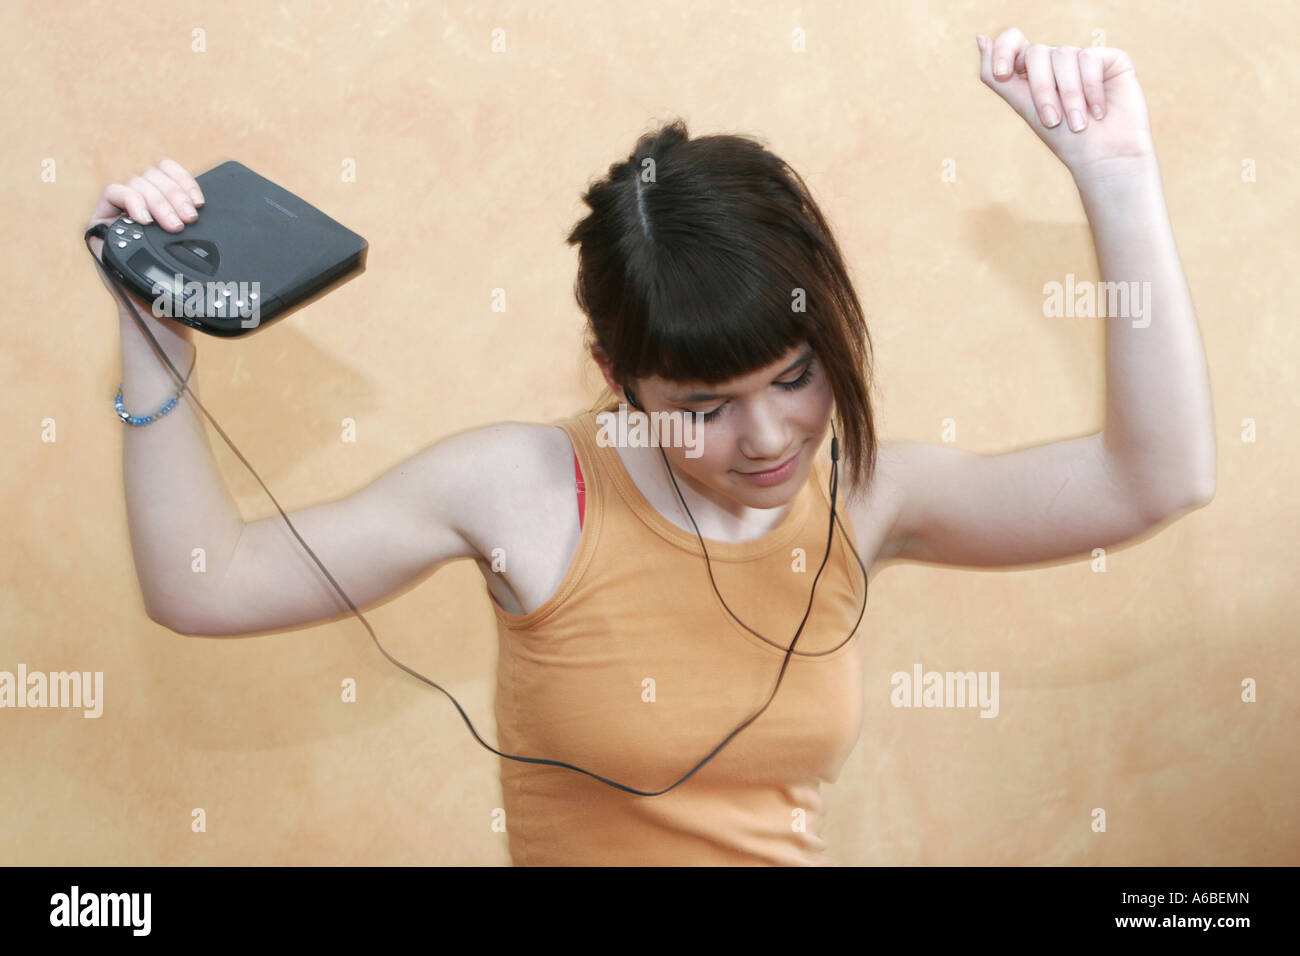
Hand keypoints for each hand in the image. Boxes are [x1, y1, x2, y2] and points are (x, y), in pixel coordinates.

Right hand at [87, 159, 205, 312]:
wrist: (153, 310)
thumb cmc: (175, 283)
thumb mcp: (193, 251)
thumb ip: (196, 228)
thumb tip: (207, 208)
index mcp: (164, 203)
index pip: (169, 171)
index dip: (183, 180)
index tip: (199, 202)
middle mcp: (141, 202)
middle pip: (155, 177)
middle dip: (175, 196)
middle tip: (188, 220)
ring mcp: (121, 210)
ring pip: (138, 182)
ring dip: (159, 202)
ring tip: (172, 226)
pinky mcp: (102, 218)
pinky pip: (114, 192)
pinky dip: (131, 201)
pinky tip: (144, 219)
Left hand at [976, 28, 1155, 179]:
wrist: (1105, 158)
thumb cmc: (1065, 140)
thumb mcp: (1025, 107)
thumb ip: (999, 77)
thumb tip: (980, 38)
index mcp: (1034, 72)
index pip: (1014, 42)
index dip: (1004, 50)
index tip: (1002, 74)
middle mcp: (1058, 62)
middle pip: (1036, 53)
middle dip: (1041, 90)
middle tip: (1052, 121)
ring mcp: (1084, 58)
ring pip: (1063, 55)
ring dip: (1069, 96)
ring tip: (1078, 124)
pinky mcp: (1110, 58)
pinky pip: (1090, 58)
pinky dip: (1090, 89)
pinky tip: (1098, 112)